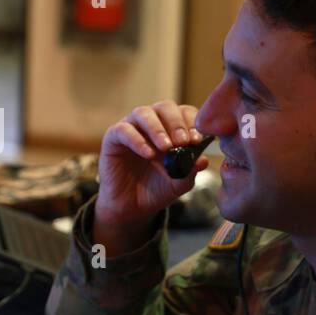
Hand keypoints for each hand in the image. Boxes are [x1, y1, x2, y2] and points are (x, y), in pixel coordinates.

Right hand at [93, 101, 207, 255]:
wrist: (132, 206)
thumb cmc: (157, 189)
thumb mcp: (179, 182)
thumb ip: (190, 170)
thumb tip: (202, 160)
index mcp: (171, 127)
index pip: (184, 112)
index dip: (192, 122)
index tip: (196, 140)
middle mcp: (151, 122)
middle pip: (165, 107)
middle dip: (176, 122)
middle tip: (183, 141)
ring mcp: (131, 127)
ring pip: (143, 113)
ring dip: (157, 128)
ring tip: (166, 147)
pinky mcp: (113, 137)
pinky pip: (123, 130)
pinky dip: (137, 140)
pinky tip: (148, 154)